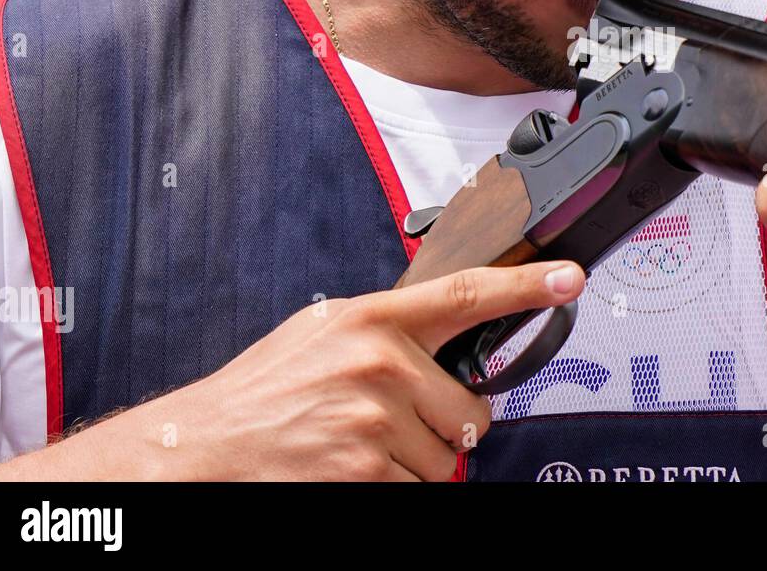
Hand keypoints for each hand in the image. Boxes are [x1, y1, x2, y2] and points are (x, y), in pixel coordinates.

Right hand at [0, 261, 584, 480]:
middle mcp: (378, 361)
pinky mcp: (370, 469)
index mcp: (369, 319)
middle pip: (471, 410)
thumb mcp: (322, 337)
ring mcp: (376, 418)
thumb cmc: (260, 397)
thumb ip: (386, 332)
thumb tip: (447, 338)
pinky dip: (394, 488)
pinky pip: (420, 488)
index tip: (569, 277)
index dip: (526, 284)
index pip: (465, 293)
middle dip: (444, 428)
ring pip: (447, 457)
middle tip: (390, 424)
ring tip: (355, 445)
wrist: (198, 452)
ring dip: (413, 463)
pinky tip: (350, 468)